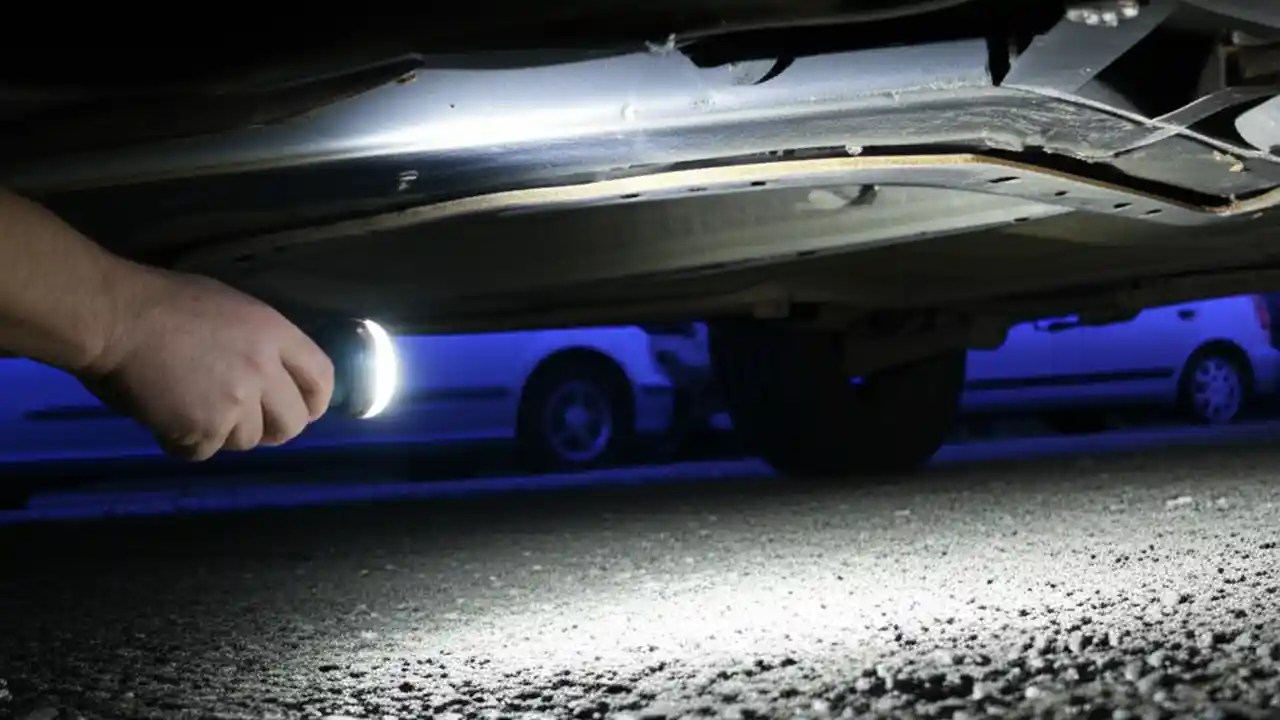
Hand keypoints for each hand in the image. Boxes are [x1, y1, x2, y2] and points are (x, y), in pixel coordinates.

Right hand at [82, 265, 333, 459]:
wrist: (113, 318)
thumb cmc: (162, 303)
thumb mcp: (231, 308)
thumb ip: (259, 343)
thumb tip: (271, 374)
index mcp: (274, 333)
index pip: (321, 378)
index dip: (315, 401)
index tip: (305, 410)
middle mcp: (264, 370)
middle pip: (294, 422)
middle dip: (274, 429)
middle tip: (245, 423)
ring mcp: (235, 402)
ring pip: (247, 441)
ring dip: (222, 434)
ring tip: (191, 408)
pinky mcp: (202, 429)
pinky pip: (204, 452)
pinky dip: (184, 443)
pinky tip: (166, 418)